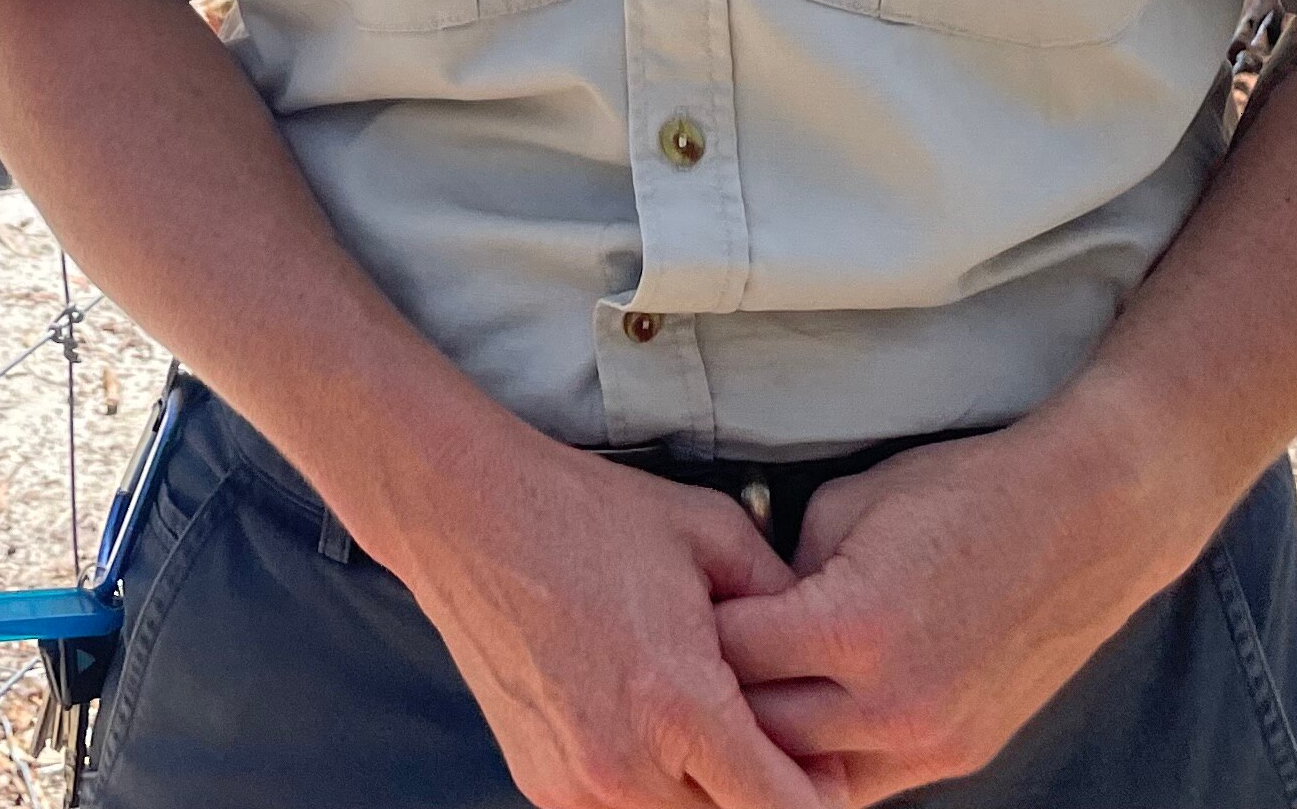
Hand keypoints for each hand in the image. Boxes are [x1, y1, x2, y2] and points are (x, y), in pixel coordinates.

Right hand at [372, 432, 828, 808]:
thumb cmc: (589, 516)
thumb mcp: (713, 533)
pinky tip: (656, 730)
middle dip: (763, 793)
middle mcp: (624, 765)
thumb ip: (786, 602)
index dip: (820, 792)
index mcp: (677, 705)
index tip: (825, 761)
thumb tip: (828, 656)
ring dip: (707, 796)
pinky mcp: (543, 786)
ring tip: (710, 731)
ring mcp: (575, 786)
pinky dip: (655, 787)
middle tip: (774, 742)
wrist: (468, 515)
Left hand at [708, 423, 1190, 807]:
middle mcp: (894, 702)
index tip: (675, 616)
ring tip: (738, 701)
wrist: (1087, 519)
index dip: (696, 633)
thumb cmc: (967, 492)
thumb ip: (787, 568)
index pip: (734, 657)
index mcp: (855, 627)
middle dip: (720, 696)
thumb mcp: (849, 503)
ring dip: (770, 741)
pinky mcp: (961, 753)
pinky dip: (827, 756)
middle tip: (689, 666)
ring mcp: (933, 740)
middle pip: (761, 728)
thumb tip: (750, 606)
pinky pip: (867, 778)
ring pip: (810, 772)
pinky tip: (801, 723)